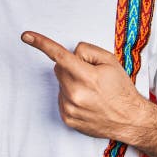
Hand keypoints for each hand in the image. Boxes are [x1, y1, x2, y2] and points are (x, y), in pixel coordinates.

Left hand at [21, 31, 146, 140]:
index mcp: (86, 76)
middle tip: (91, 75)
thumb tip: (71, 54)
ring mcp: (70, 108)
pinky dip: (71, 96)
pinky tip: (87, 102)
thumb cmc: (121, 89)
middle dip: (71, 67)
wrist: (130, 120)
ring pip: (60, 84)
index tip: (25, 36)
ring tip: (92, 92)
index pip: (59, 55)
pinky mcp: (67, 119)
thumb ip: (87, 51)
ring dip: (71, 83)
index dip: (41, 44)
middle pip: (59, 68)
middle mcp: (75, 94)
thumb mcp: (110, 60)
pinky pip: (61, 98)